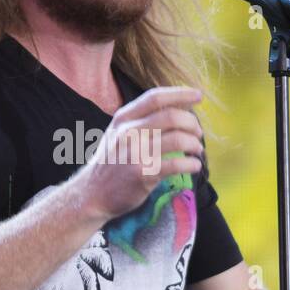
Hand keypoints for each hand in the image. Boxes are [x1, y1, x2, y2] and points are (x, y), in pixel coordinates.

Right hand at [71, 85, 204, 222]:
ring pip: (177, 139)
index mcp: (123, 118)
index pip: (155, 97)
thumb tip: (179, 110)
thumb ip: (142, 121)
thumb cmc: (112, 162)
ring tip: (197, 151)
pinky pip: (176, 164)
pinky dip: (191, 164)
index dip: (180, 94)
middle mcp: (128, 132)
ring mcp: (135, 153)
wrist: (92, 194)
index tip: (198, 96)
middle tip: (198, 133)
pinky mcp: (142, 174)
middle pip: (171, 116)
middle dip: (192, 123)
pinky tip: (194, 166)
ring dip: (195, 144)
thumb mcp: (118, 133)